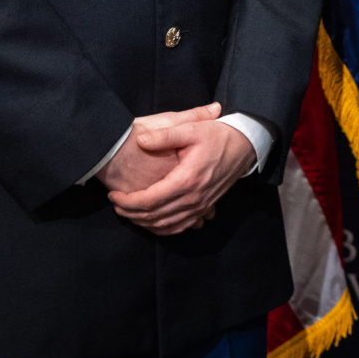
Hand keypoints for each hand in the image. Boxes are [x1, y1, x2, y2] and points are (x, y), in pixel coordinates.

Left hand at [107, 106, 257, 234]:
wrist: (245, 145)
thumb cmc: (217, 134)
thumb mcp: (192, 128)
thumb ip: (165, 134)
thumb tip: (141, 140)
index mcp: (187, 179)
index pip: (150, 200)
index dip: (128, 201)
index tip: (113, 195)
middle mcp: (194, 197)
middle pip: (155, 216)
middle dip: (131, 213)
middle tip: (115, 204)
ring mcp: (201, 206)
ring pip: (167, 225)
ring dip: (144, 223)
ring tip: (128, 213)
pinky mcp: (205, 208)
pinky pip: (181, 227)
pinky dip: (163, 229)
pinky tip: (151, 223)